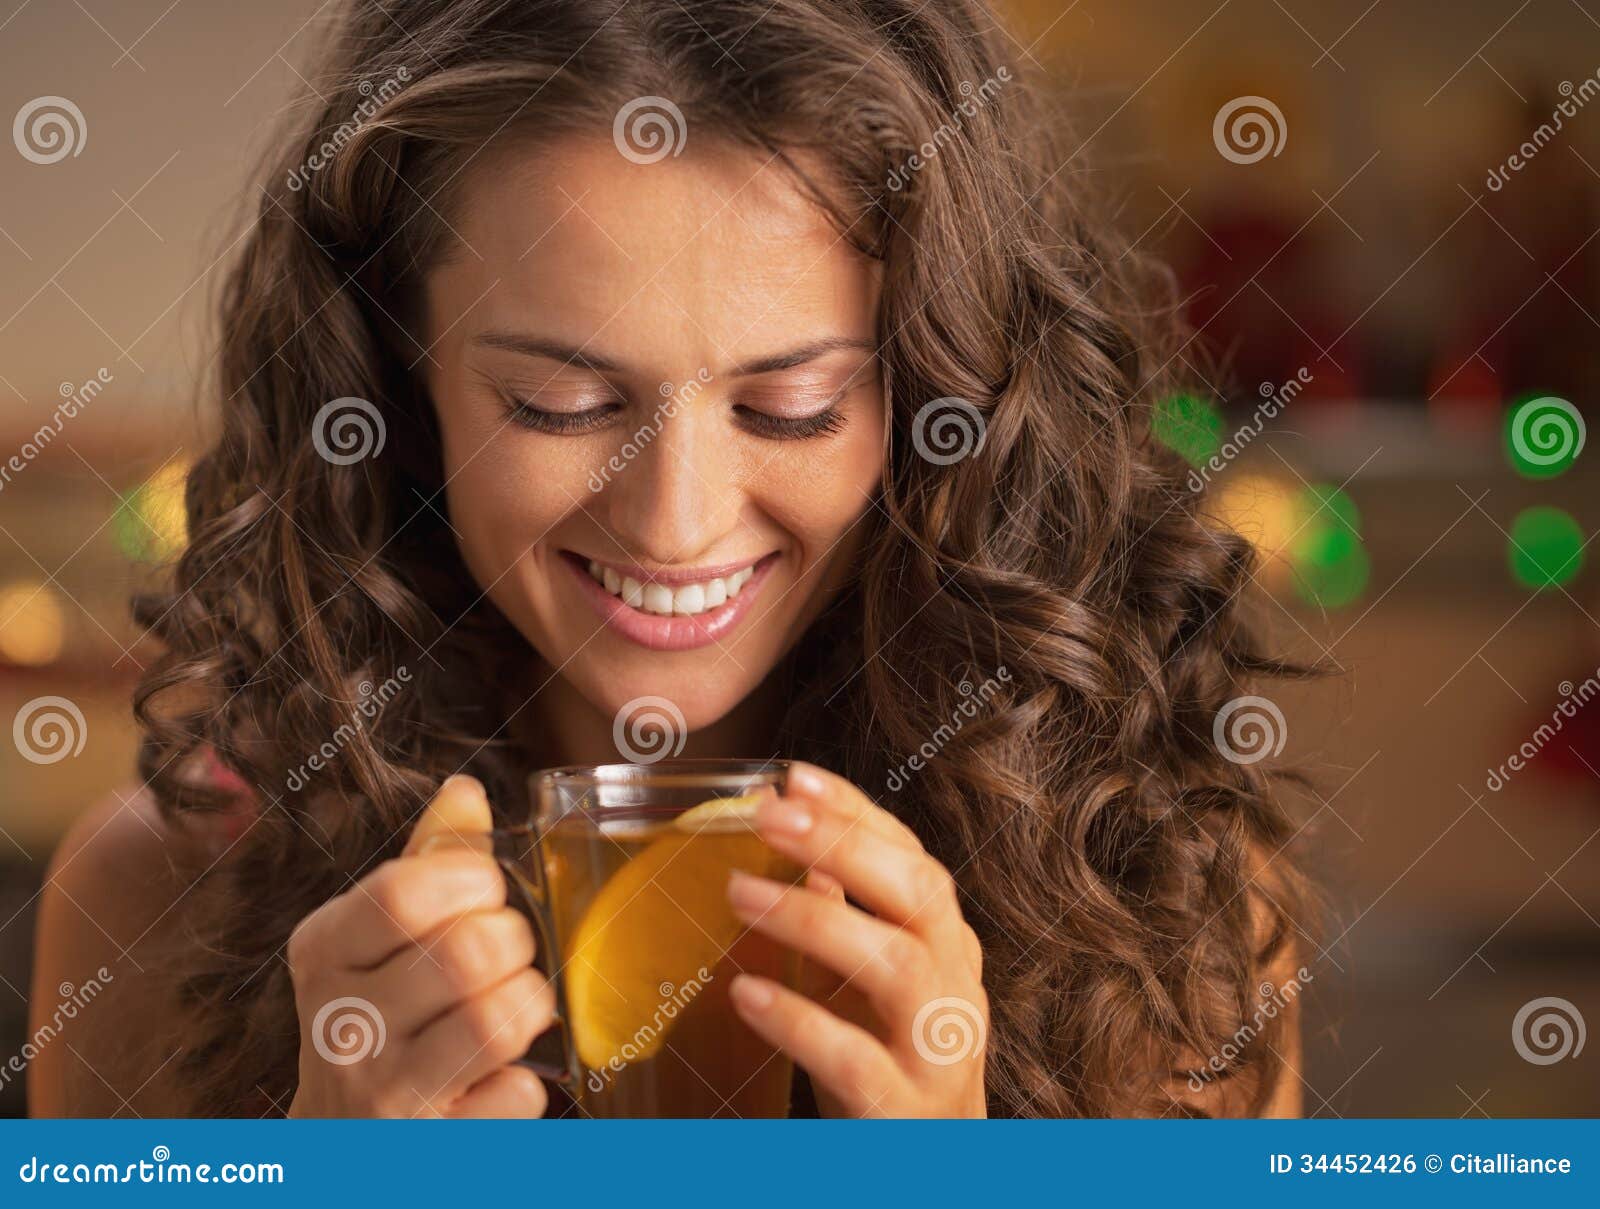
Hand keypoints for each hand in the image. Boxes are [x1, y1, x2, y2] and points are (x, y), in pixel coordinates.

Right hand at [285, 775, 554, 1116]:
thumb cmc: (377, 1016)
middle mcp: (341, 1023)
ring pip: (498, 1020)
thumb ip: (426, 861)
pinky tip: (496, 1078)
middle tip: (511, 953)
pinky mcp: (429, 1147)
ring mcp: (381, 1094)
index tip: (487, 889)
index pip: (404, 893)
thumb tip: (465, 791)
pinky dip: (526, 1082)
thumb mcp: (377, 935)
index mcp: (324, 950)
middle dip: (515, 941)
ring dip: (530, 1004)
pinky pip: (519, 1095)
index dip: (472, 879)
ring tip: (515, 1005)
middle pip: (466, 953)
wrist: (339, 1143)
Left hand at [725, 762, 988, 1117]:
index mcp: (946, 943)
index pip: (912, 858)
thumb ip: (840, 913)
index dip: (857, 813)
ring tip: (739, 894)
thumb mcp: (864, 980)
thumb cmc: (891, 1059)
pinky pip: (857, 1061)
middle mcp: (956, 986)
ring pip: (897, 969)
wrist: (930, 1161)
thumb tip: (792, 842)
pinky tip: (746, 994)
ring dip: (817, 921)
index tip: (793, 775)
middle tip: (768, 814)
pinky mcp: (904, 1111)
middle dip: (845, 844)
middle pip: (921, 895)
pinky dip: (801, 1022)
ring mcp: (938, 1049)